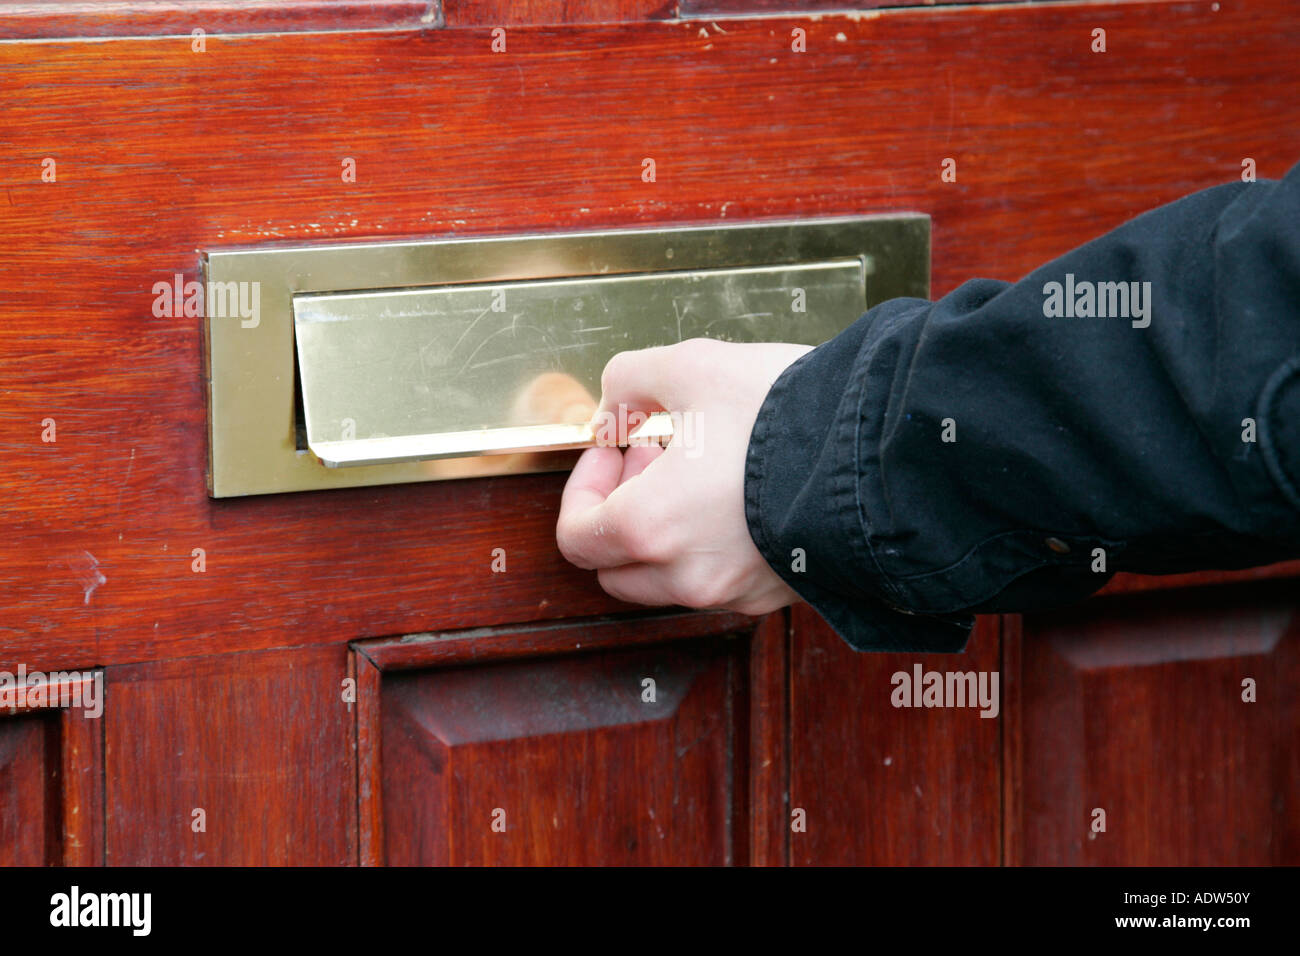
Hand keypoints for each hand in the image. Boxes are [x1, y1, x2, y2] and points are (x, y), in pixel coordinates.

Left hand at [556, 338, 811, 615]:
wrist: (885, 453)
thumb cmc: (788, 417)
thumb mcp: (693, 367)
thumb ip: (630, 380)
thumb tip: (614, 404)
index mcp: (650, 528)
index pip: (576, 536)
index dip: (583, 487)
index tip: (611, 450)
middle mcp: (687, 576)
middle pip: (614, 569)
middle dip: (620, 513)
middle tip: (651, 458)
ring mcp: (734, 593)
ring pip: (667, 581)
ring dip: (664, 533)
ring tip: (700, 472)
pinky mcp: (776, 595)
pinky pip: (720, 583)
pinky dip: (710, 548)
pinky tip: (738, 495)